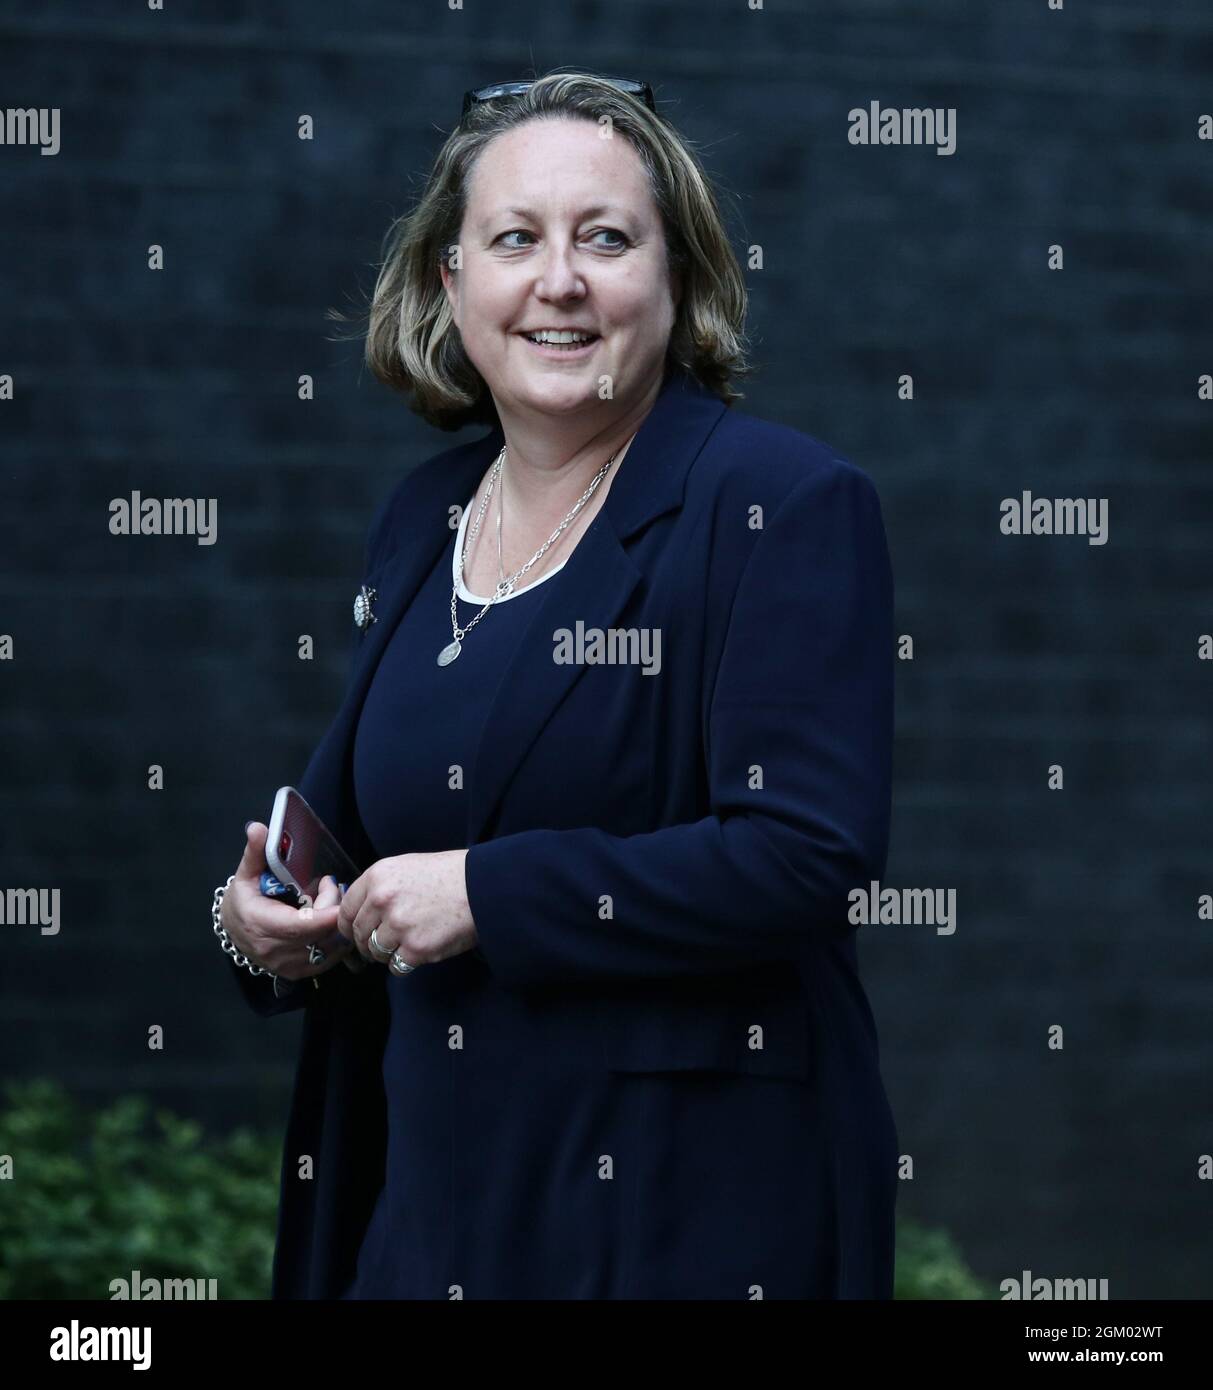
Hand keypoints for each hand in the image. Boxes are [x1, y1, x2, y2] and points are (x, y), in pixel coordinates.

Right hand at [221, 822, 354, 981]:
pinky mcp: (297, 972)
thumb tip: (257, 828)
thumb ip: (255, 853)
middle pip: (320, 935)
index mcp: (261, 925)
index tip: (334, 887)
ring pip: (329, 949)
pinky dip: (336, 940)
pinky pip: (328, 959)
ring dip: (337, 924)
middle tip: (329, 886)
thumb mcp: (245, 875)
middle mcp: (275, 951)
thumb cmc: (242, 902)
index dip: (326, 911)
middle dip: (333, 908)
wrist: (233, 932)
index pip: (301, 925)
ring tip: (329, 902)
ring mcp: (287, 965)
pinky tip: (330, 921)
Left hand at [334, 849, 477, 971]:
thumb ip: (379, 887)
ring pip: (376, 952)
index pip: (345, 910)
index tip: (356, 932)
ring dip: (387, 953)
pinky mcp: (416, 948)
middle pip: (359, 934)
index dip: (349, 925)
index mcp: (377, 876)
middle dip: (367, 942)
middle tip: (382, 944)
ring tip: (407, 943)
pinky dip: (405, 963)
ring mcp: (398, 926)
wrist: (482, 887)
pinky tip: (420, 950)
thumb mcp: (405, 867)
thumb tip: (358, 909)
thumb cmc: (448, 875)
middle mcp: (382, 900)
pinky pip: (396, 966)